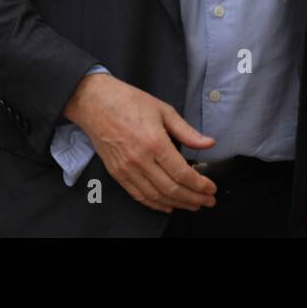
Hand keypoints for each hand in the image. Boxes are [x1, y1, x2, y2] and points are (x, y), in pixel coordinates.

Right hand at [63, 72, 217, 212]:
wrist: (95, 103)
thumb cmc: (128, 102)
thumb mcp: (164, 110)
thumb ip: (187, 131)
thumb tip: (208, 142)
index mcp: (154, 142)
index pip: (182, 173)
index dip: (200, 185)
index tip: (211, 188)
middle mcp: (140, 159)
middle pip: (171, 189)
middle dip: (194, 199)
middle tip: (207, 201)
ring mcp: (127, 169)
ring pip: (156, 196)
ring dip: (177, 204)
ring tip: (193, 205)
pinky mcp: (117, 173)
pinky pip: (138, 195)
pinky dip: (155, 204)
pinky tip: (167, 205)